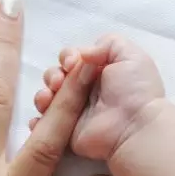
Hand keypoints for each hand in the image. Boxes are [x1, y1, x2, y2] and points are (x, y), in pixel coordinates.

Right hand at [32, 34, 165, 160]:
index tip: (71, 63)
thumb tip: (83, 53)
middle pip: (57, 76)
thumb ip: (107, 43)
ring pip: (48, 97)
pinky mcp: (66, 131)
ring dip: (44, 93)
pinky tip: (43, 111)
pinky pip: (46, 123)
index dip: (67, 57)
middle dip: (52, 75)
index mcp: (99, 71)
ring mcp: (75, 111)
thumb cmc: (134, 90)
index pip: (72, 59)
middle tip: (59, 82)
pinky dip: (40, 117)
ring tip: (50, 97)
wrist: (134, 127)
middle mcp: (86, 90)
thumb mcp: (130, 55)